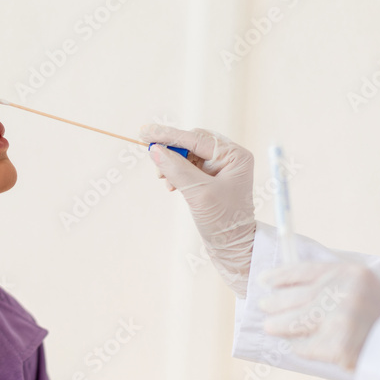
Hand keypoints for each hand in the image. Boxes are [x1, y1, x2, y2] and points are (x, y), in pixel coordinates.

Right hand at [139, 124, 255, 297]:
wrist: (233, 248)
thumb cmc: (223, 221)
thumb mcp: (198, 193)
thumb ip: (176, 169)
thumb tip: (155, 149)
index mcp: (235, 156)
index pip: (196, 138)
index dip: (169, 135)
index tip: (145, 132)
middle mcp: (230, 157)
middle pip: (192, 142)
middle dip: (171, 151)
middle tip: (155, 164)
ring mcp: (221, 168)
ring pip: (188, 154)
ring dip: (172, 163)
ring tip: (165, 180)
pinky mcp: (211, 179)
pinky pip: (188, 166)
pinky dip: (176, 172)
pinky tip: (171, 185)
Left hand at [258, 261, 379, 370]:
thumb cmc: (379, 314)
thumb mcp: (362, 286)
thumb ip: (331, 281)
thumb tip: (287, 286)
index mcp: (349, 273)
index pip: (303, 270)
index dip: (279, 276)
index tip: (263, 280)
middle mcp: (343, 293)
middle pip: (294, 297)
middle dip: (274, 303)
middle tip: (263, 306)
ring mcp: (340, 319)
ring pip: (294, 322)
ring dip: (278, 325)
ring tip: (269, 326)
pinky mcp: (337, 345)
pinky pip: (305, 345)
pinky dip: (299, 346)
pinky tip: (295, 345)